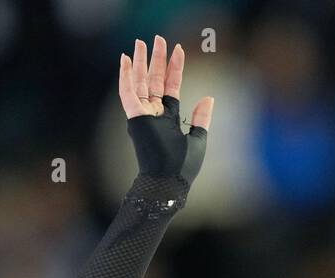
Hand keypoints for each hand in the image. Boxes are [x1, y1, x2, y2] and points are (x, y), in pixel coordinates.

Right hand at [119, 35, 211, 187]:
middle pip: (154, 80)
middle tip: (157, 38)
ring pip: (140, 82)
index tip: (179, 50)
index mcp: (168, 118)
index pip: (170, 87)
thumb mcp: (198, 139)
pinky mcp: (135, 117)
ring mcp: (143, 115)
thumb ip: (201, 119)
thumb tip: (208, 98)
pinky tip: (126, 60)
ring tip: (140, 42)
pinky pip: (128, 93)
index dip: (175, 68)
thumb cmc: (183, 167)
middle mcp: (153, 114)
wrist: (169, 181)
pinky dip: (125, 76)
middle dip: (156, 59)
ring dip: (140, 61)